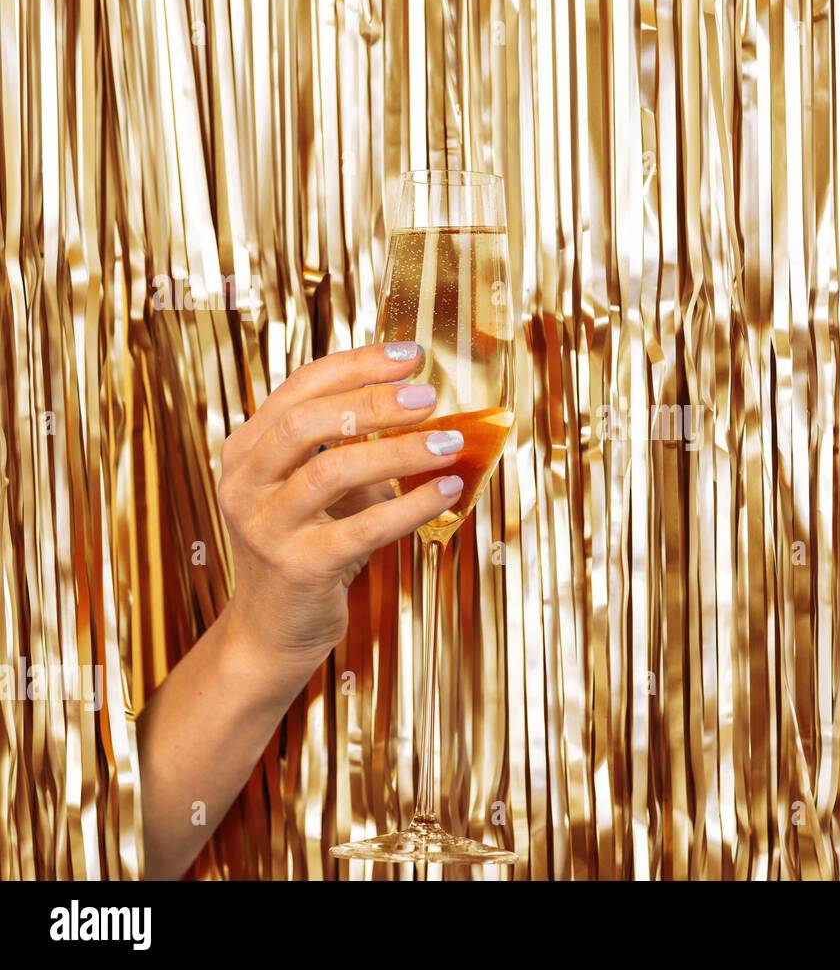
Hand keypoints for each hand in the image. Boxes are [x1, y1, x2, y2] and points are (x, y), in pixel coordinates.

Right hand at [215, 342, 464, 670]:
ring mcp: (266, 527)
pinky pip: (362, 528)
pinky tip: (446, 491)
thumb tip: (424, 403)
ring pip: (332, 471)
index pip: (301, 387)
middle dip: (374, 402)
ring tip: (449, 444)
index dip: (358, 365)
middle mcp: (245, 483)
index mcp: (247, 449)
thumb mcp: (319, 487)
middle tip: (429, 397)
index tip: (409, 354)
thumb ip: (350, 446)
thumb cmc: (308, 545)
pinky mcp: (298, 567)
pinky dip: (411, 506)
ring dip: (399, 451)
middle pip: (308, 423)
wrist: (274, 629)